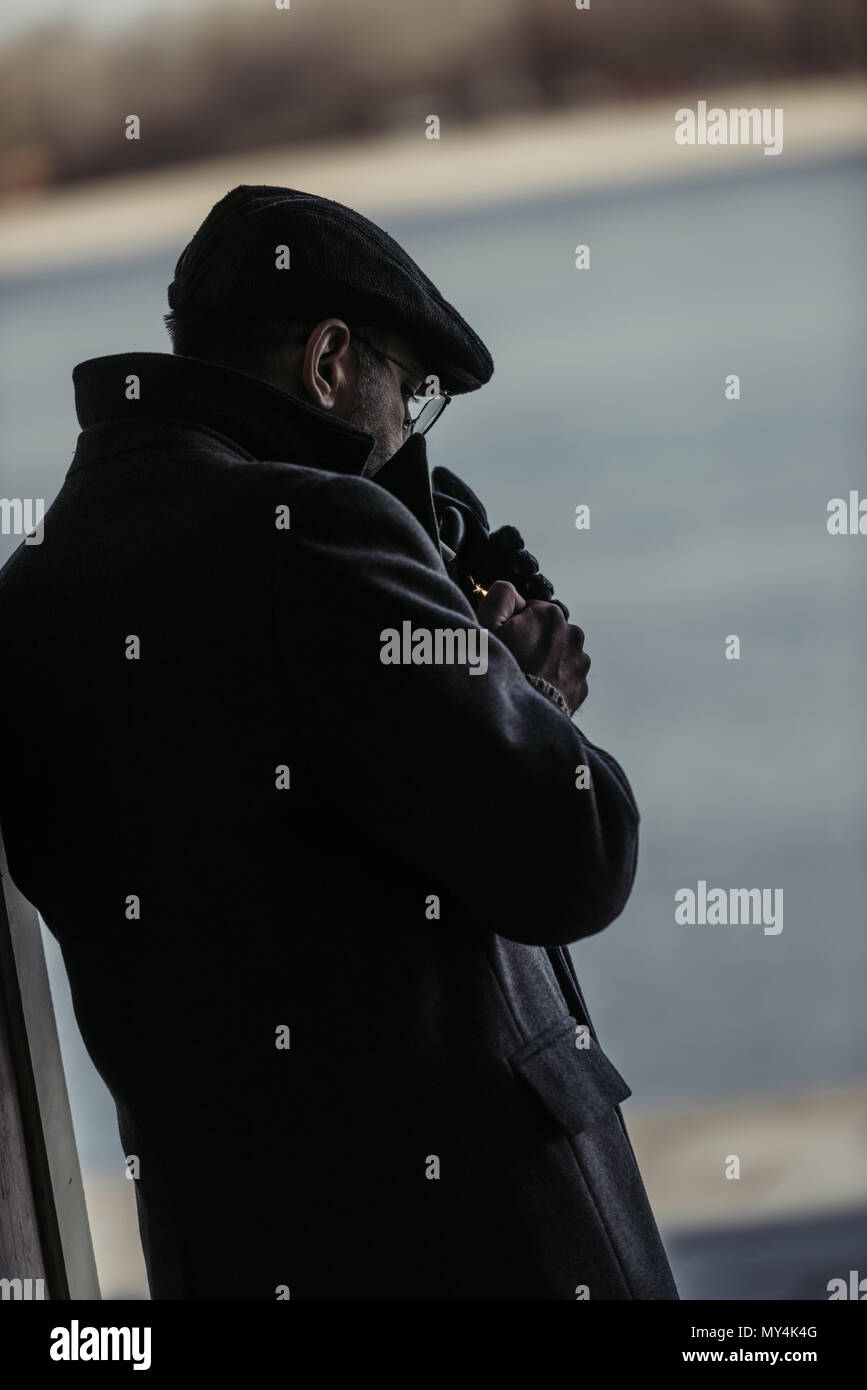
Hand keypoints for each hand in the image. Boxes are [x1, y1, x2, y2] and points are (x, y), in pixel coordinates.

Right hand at [476, 580, 589, 714]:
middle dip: (532, 642)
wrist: (520, 715)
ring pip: (558, 654)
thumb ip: (500, 596)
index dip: (513, 625)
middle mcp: (573, 634)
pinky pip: (565, 678)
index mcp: (551, 614)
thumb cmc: (502, 668)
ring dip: (545, 661)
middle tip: (513, 660)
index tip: (505, 641)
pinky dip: (553, 682)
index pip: (530, 610)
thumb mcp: (487, 624)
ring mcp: (580, 662)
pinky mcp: (581, 687)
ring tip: (526, 677)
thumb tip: (510, 590)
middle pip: (546, 632)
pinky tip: (536, 690)